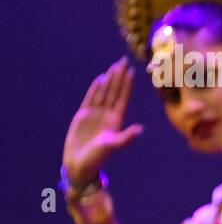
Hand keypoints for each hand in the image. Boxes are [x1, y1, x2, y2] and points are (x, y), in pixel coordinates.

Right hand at [63, 57, 144, 184]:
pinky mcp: (83, 115)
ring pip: (104, 92)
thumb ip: (126, 137)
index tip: (132, 71)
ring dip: (109, 79)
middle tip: (124, 61)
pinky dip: (96, 88)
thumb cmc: (98, 157)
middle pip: (114, 91)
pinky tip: (101, 79)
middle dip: (119, 76)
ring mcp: (96, 114)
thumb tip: (140, 129)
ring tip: (114, 66)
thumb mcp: (113, 145)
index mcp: (117, 120)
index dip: (127, 84)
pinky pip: (91, 98)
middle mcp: (108, 114)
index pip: (123, 97)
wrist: (80, 162)